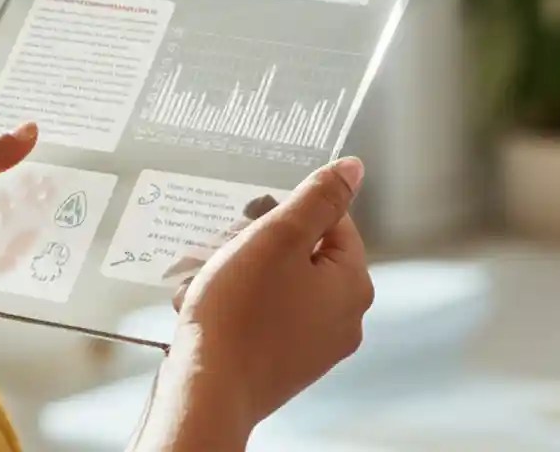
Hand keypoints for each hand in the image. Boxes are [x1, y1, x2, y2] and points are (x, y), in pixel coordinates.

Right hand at [135, 158, 372, 451]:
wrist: (207, 391)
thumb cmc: (239, 312)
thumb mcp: (277, 238)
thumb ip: (317, 199)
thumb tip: (354, 168)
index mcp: (352, 285)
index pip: (332, 221)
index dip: (285, 213)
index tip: (248, 221)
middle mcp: (344, 320)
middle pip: (303, 254)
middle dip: (256, 245)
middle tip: (221, 250)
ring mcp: (315, 348)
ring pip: (278, 286)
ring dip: (240, 274)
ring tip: (205, 280)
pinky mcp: (284, 366)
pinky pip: (265, 318)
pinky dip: (237, 306)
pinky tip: (205, 307)